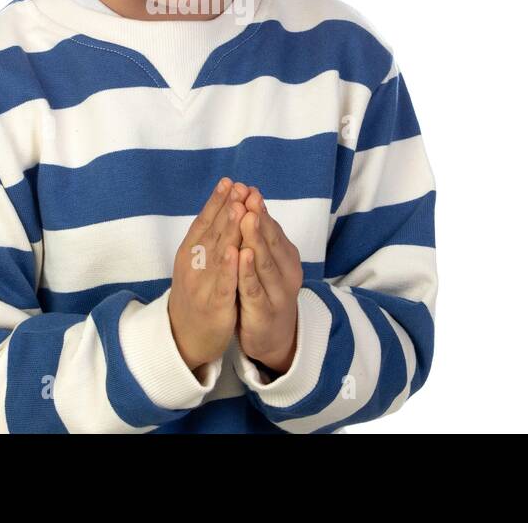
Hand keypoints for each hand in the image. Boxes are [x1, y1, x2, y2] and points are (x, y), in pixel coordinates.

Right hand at [167, 177, 249, 371]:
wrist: (183, 336)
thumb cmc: (195, 293)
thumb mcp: (197, 262)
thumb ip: (209, 237)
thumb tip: (224, 205)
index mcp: (189, 252)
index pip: (204, 222)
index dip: (216, 202)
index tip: (229, 181)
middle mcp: (193, 265)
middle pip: (212, 233)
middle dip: (227, 209)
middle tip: (238, 187)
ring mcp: (201, 285)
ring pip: (217, 255)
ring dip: (228, 231)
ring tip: (239, 209)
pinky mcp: (213, 306)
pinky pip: (222, 285)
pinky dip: (228, 269)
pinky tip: (237, 253)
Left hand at [235, 186, 302, 375]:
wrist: (275, 338)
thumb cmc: (267, 292)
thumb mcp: (268, 262)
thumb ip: (262, 238)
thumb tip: (252, 202)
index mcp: (286, 257)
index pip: (272, 229)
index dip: (260, 209)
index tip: (248, 188)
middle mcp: (285, 271)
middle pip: (270, 241)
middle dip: (258, 218)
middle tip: (248, 196)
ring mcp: (276, 292)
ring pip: (264, 262)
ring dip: (254, 239)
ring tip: (246, 217)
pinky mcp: (264, 312)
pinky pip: (254, 290)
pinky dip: (248, 272)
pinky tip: (241, 256)